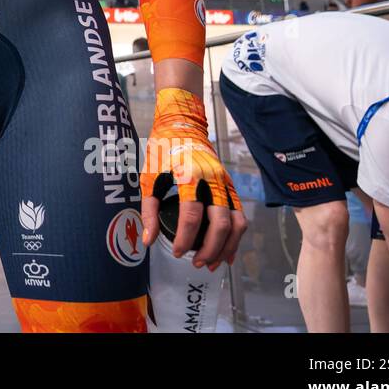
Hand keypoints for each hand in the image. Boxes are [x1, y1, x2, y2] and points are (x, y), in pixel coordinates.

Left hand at [141, 89, 246, 270]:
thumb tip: (148, 240)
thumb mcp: (149, 176)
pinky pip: (240, 214)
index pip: (191, 215)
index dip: (186, 239)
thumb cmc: (162, 150)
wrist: (183, 125)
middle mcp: (212, 180)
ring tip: (212, 263)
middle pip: (221, 223)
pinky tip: (226, 251)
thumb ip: (148, 209)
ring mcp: (225, 182)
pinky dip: (236, 236)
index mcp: (189, 176)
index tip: (178, 253)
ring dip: (227, 246)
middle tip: (196, 263)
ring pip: (237, 222)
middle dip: (210, 248)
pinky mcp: (231, 185)